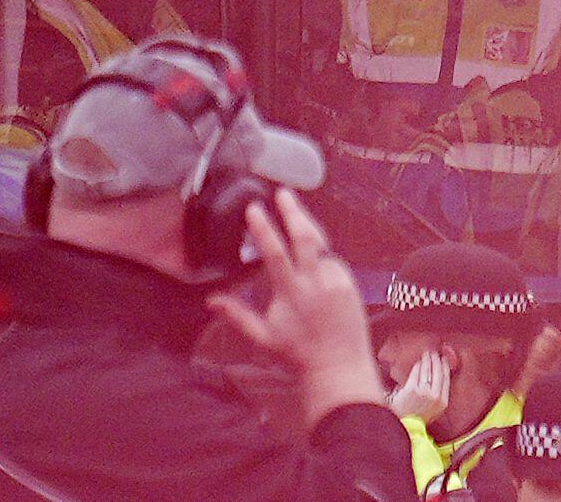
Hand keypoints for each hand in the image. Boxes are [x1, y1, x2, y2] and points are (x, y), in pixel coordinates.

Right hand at [210, 190, 381, 421]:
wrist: (338, 368)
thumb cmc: (297, 354)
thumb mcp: (263, 338)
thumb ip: (237, 316)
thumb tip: (210, 299)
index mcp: (292, 294)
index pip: (275, 253)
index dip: (264, 229)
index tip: (255, 208)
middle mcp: (315, 284)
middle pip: (304, 238)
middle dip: (292, 212)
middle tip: (282, 193)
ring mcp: (336, 281)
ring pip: (321, 243)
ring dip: (307, 222)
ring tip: (294, 206)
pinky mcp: (349, 283)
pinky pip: (332, 258)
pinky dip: (320, 248)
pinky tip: (310, 240)